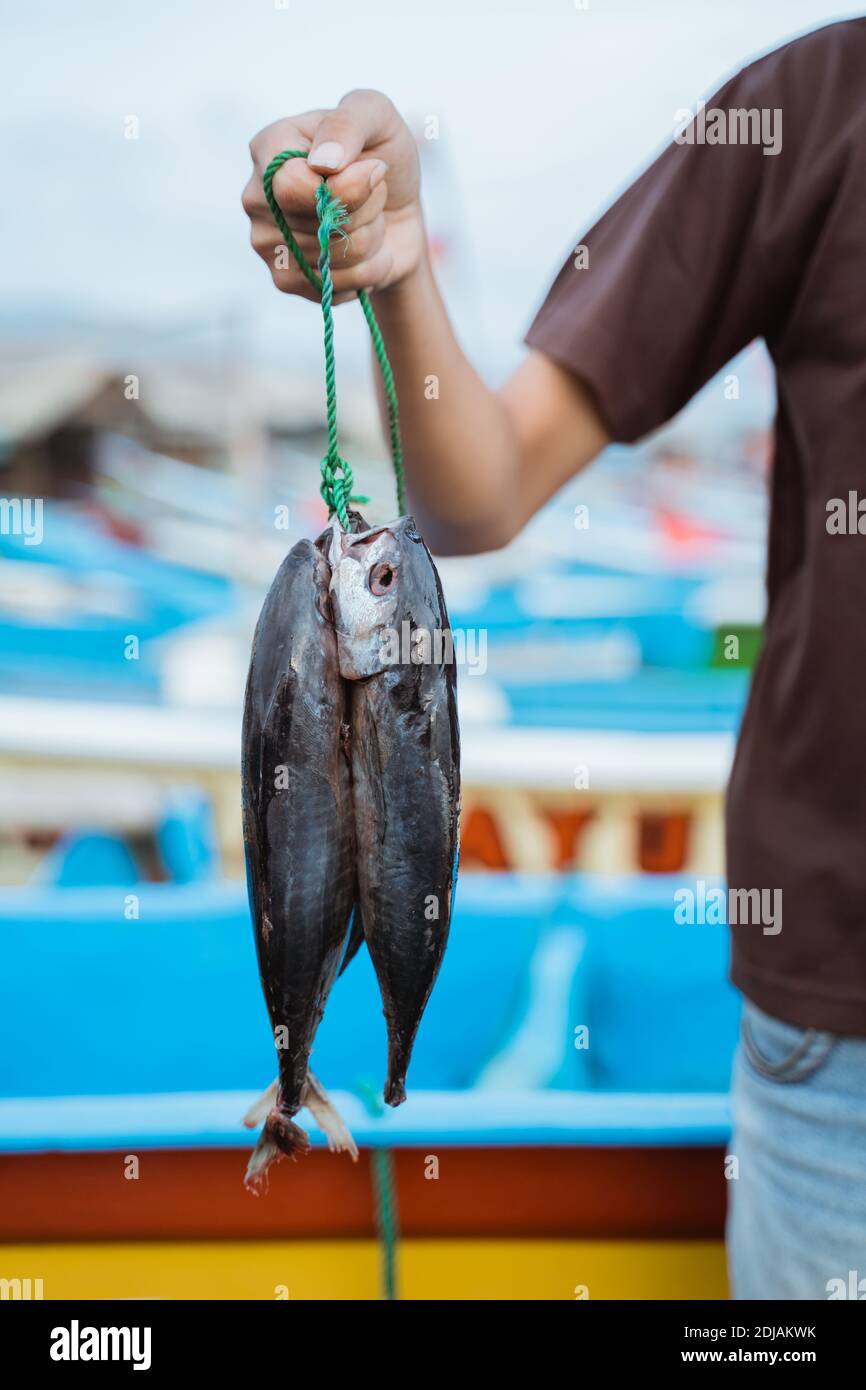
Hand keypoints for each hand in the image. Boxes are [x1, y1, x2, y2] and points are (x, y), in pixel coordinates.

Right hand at [242, 90, 424, 303]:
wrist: (398, 212)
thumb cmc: (383, 156)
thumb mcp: (376, 117)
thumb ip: (349, 123)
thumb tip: (323, 163)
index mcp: (270, 147)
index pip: (292, 184)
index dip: (344, 189)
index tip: (375, 170)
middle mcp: (257, 196)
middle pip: (318, 223)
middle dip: (366, 211)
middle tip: (373, 194)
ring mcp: (265, 242)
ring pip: (331, 258)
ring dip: (371, 241)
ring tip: (370, 221)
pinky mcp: (285, 279)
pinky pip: (332, 287)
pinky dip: (366, 271)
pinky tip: (365, 251)